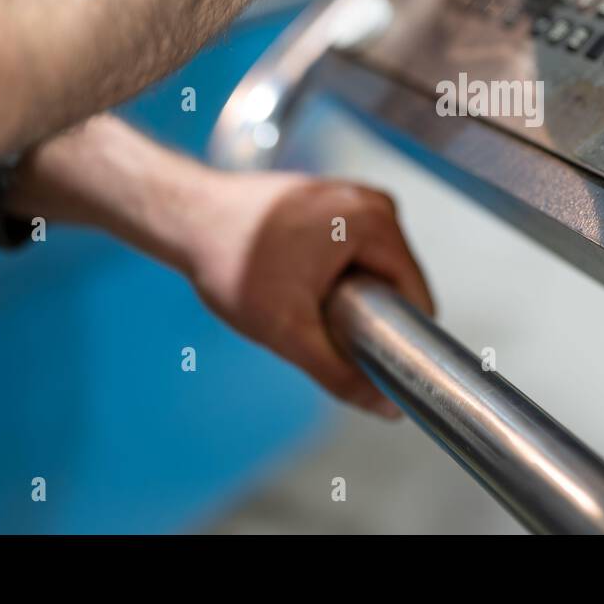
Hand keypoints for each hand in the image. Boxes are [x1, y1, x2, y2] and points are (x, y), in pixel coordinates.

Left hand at [182, 171, 435, 417]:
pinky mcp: (335, 200)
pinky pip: (355, 250)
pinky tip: (299, 282)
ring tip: (303, 299)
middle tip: (317, 324)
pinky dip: (337, 274)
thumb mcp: (288, 330)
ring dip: (350, 295)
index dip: (398, 336)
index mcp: (376, 221)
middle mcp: (373, 201)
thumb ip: (340, 373)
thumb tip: (386, 406)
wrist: (186, 216)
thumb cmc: (230, 260)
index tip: (365, 354)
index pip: (416, 295)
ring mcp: (354, 196)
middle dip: (367, 314)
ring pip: (374, 269)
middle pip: (397, 282)